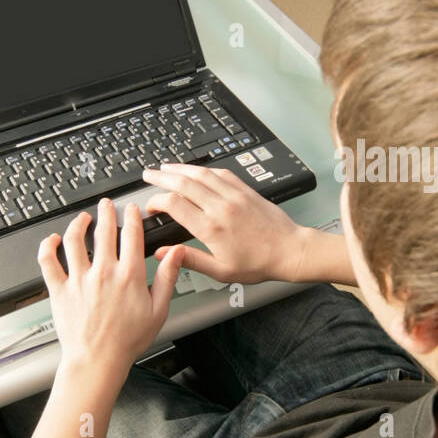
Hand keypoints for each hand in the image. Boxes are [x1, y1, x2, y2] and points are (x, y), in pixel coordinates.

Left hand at [37, 199, 180, 378]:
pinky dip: (48, 246)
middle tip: (106, 205)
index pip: (131, 234)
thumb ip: (168, 278)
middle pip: (103, 230)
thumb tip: (176, 254)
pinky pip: (48, 261)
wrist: (97, 361)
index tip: (131, 210)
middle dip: (106, 212)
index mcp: (129, 275)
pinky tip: (53, 239)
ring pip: (74, 239)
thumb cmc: (127, 341)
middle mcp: (103, 272)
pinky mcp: (59, 290)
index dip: (132, 217)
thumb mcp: (159, 310)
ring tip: (82, 218)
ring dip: (78, 223)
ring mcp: (79, 279)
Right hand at [141, 163, 308, 283]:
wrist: (290, 251)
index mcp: (211, 228)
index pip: (174, 204)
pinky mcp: (245, 190)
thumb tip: (163, 254)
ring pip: (201, 173)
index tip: (150, 206)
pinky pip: (221, 172)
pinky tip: (196, 169)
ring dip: (180, 167)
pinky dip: (204, 169)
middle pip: (183, 182)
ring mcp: (234, 195)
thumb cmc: (258, 264)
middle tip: (148, 175)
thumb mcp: (220, 271)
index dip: (156, 201)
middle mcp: (221, 207)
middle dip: (161, 176)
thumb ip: (189, 259)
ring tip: (165, 167)